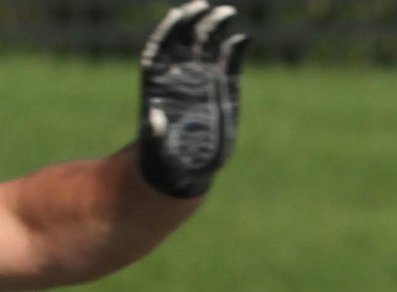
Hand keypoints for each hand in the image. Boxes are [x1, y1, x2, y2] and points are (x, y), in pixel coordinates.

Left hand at [136, 2, 247, 197]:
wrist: (186, 171)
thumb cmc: (164, 162)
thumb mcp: (156, 152)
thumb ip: (155, 135)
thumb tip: (154, 118)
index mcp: (158, 87)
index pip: (159, 49)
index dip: (166, 30)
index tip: (176, 13)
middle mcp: (179, 78)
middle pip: (184, 40)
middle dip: (193, 21)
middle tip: (206, 7)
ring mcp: (203, 80)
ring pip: (207, 45)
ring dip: (215, 26)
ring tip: (227, 12)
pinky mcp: (224, 88)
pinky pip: (230, 61)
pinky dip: (236, 48)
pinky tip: (243, 40)